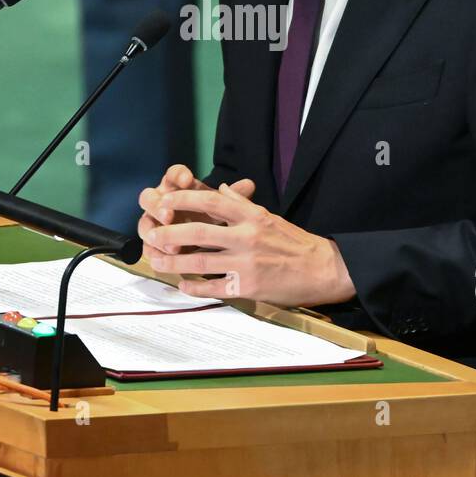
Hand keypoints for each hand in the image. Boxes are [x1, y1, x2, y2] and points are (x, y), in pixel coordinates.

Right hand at [137, 165, 254, 261]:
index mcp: (178, 188)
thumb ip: (234, 198)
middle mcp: (161, 202)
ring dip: (154, 233)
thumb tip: (249, 185)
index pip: (173, 175)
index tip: (186, 180)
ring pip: (144, 224)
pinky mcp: (152, 244)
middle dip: (157, 206)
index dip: (177, 176)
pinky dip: (155, 253)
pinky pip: (146, 247)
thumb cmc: (214, 219)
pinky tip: (165, 259)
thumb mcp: (225, 210)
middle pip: (149, 197)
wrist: (207, 242)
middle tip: (168, 215)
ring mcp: (153, 224)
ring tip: (171, 245)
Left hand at [145, 183, 356, 307]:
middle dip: (169, 233)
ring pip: (200, 262)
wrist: (323, 269)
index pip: (212, 200)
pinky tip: (183, 285)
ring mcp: (246, 263)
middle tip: (152, 234)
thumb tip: (223, 188)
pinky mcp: (248, 287)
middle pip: (198, 232)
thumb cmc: (295, 242)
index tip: (165, 199)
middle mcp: (247, 236)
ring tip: (157, 261)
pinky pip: (213, 287)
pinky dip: (194, 287)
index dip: (184, 198)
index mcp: (252, 215)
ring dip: (173, 263)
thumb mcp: (269, 216)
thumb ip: (242, 204)